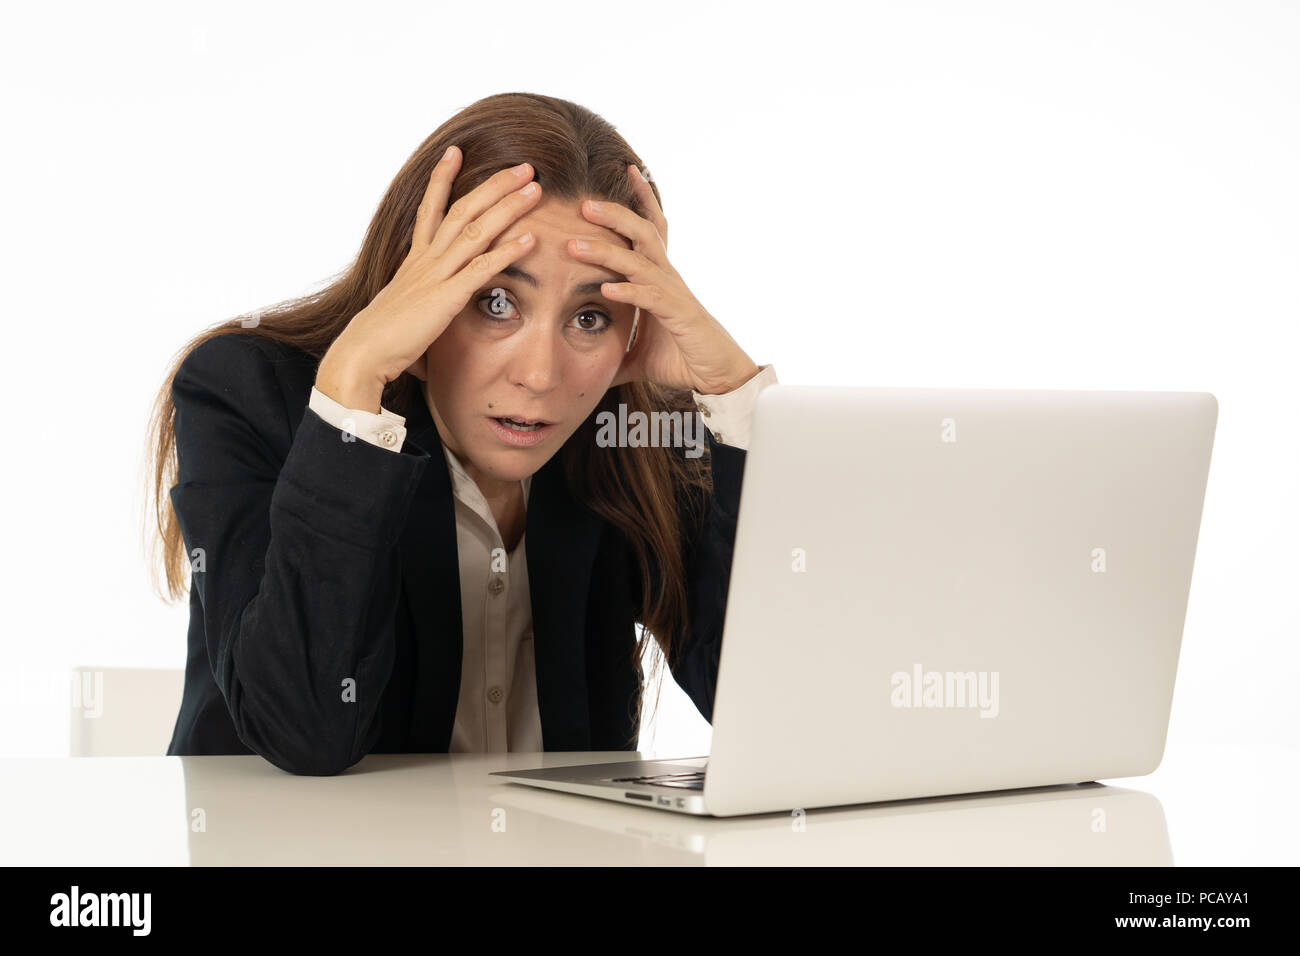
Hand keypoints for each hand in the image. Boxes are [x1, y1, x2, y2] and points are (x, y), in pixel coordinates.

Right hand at [316, 146, 543, 410]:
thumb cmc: (383, 338)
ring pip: (476, 230)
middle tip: (523, 166)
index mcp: (414, 259)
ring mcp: (435, 276)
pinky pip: (481, 269)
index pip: (430, 208)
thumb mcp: (404, 306)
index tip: (454, 151)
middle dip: (494, 185)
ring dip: (508, 207)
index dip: (442, 178)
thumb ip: (420, 293)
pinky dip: (507, 252)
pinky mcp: (445, 297)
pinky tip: (531, 239)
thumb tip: (429, 296)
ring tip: (534, 189)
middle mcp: (425, 260)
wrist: (362, 354)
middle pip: (463, 209)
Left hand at [567, 164, 759, 394]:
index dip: (641, 198)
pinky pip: (650, 297)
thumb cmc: (681, 359)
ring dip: (606, 251)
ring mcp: (674, 294)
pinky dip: (628, 291)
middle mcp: (668, 277)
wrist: (717, 377)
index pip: (651, 229)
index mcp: (659, 278)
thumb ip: (611, 350)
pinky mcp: (679, 315)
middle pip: (643, 233)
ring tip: (575, 245)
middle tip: (584, 203)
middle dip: (614, 214)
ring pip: (640, 261)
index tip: (628, 168)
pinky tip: (606, 288)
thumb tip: (585, 361)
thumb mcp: (636, 353)